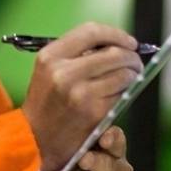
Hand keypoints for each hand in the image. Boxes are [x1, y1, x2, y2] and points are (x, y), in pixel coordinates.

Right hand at [20, 22, 141, 170]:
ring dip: (132, 74)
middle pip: (114, 53)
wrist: (36, 138)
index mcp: (51, 56)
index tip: (129, 41)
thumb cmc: (45, 100)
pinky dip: (127, 92)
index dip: (116, 34)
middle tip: (135, 61)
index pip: (91, 31)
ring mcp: (81, 93)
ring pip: (123, 74)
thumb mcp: (49, 68)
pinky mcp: (95, 113)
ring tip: (131, 77)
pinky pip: (122, 95)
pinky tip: (121, 93)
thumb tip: (114, 44)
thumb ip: (75, 53)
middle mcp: (65, 72)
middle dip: (131, 56)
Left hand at [33, 127, 133, 170]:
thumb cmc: (59, 159)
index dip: (114, 139)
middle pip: (116, 168)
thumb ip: (68, 126)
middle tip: (82, 158)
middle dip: (98, 163)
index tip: (103, 136)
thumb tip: (64, 99)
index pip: (118, 141)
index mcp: (110, 149)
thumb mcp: (61, 141)